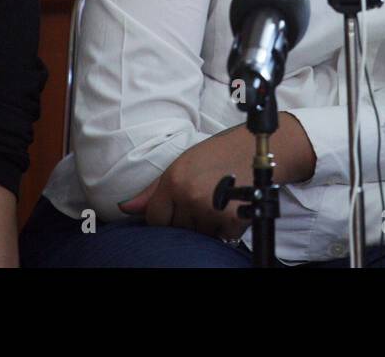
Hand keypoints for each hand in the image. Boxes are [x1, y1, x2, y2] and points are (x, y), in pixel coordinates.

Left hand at [118, 114, 315, 240]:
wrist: (259, 148)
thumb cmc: (219, 153)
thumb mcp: (183, 163)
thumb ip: (153, 190)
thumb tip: (124, 208)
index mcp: (174, 180)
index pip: (154, 219)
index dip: (164, 217)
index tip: (178, 208)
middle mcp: (190, 195)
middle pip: (176, 229)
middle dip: (186, 220)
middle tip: (203, 197)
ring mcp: (211, 210)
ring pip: (198, 235)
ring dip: (206, 225)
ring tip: (217, 200)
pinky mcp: (232, 221)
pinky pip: (220, 236)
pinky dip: (225, 228)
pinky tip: (230, 206)